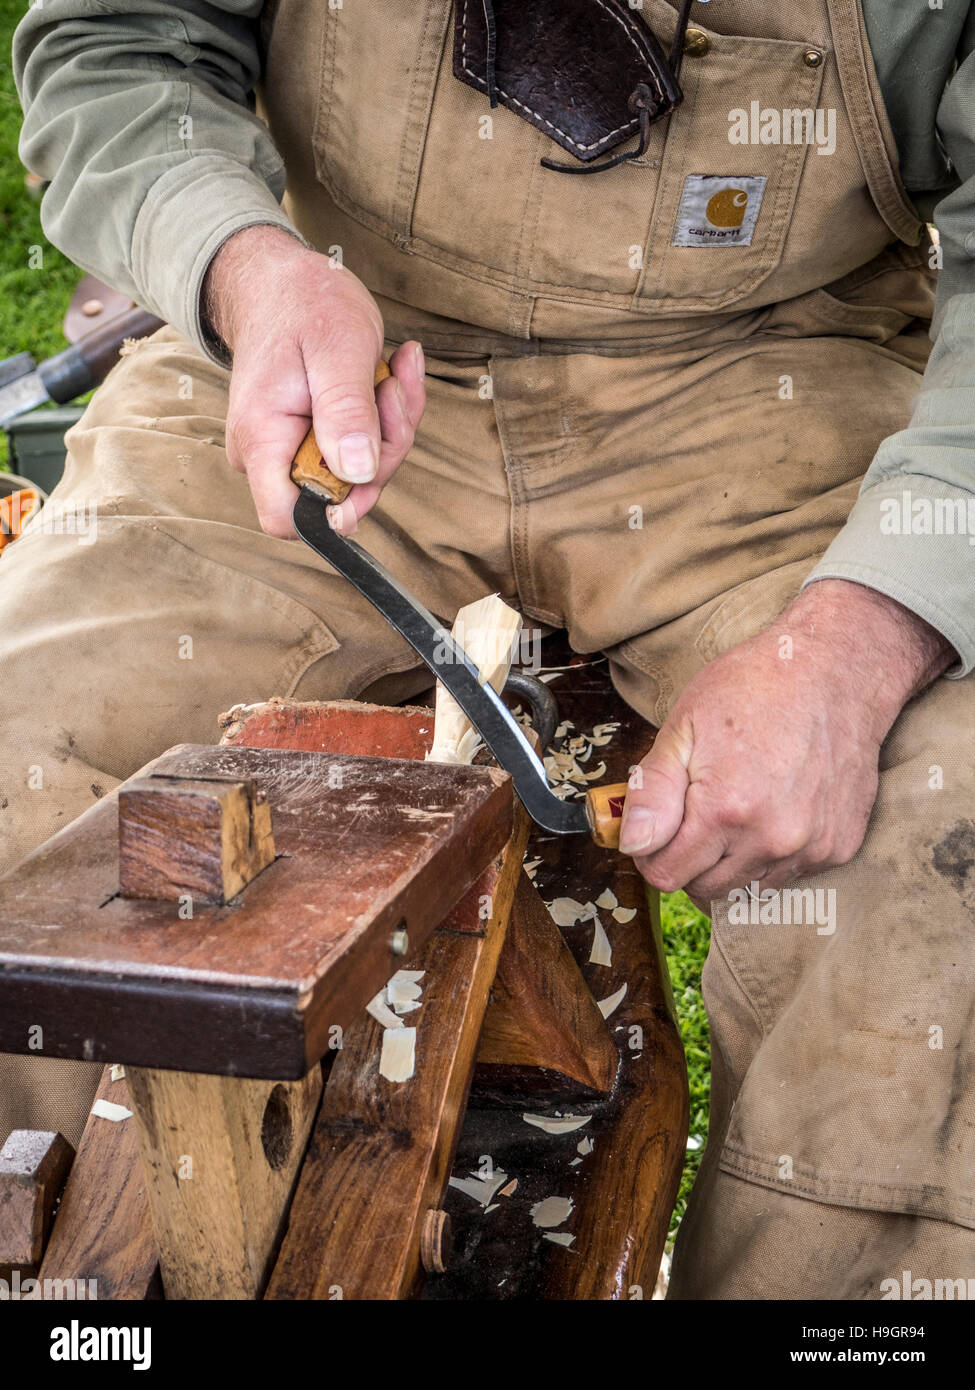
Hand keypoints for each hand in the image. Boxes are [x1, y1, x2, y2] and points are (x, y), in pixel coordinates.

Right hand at [203, 225, 425, 537]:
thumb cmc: (304, 304)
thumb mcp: (336, 349)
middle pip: (340, 496)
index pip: (286, 519)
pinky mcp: (317, 442)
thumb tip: (358, 475)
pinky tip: (395, 372)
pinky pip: (366, 450)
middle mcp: (271, 454)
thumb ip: (346, 412)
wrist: (283, 280)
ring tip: (393, 370)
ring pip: (362, 473)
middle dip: (382, 448)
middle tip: (391, 388)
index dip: (335, 512)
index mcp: (262, 438)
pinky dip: (388, 415)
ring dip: (392, 424)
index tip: (371, 467)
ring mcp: (294, 450)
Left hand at [619, 580, 953, 902]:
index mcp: (726, 810)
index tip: (660, 826)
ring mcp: (812, 847)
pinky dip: (773, 853)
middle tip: (697, 811)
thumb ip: (653, 793)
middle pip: (706, 889)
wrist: (837, 671)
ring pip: (748, 888)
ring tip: (738, 808)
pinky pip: (789, 874)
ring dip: (732, 861)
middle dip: (690, 859)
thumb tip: (633, 845)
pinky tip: (775, 807)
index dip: (653, 853)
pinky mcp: (839, 847)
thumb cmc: (755, 688)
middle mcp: (773, 839)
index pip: (667, 875)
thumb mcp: (684, 727)